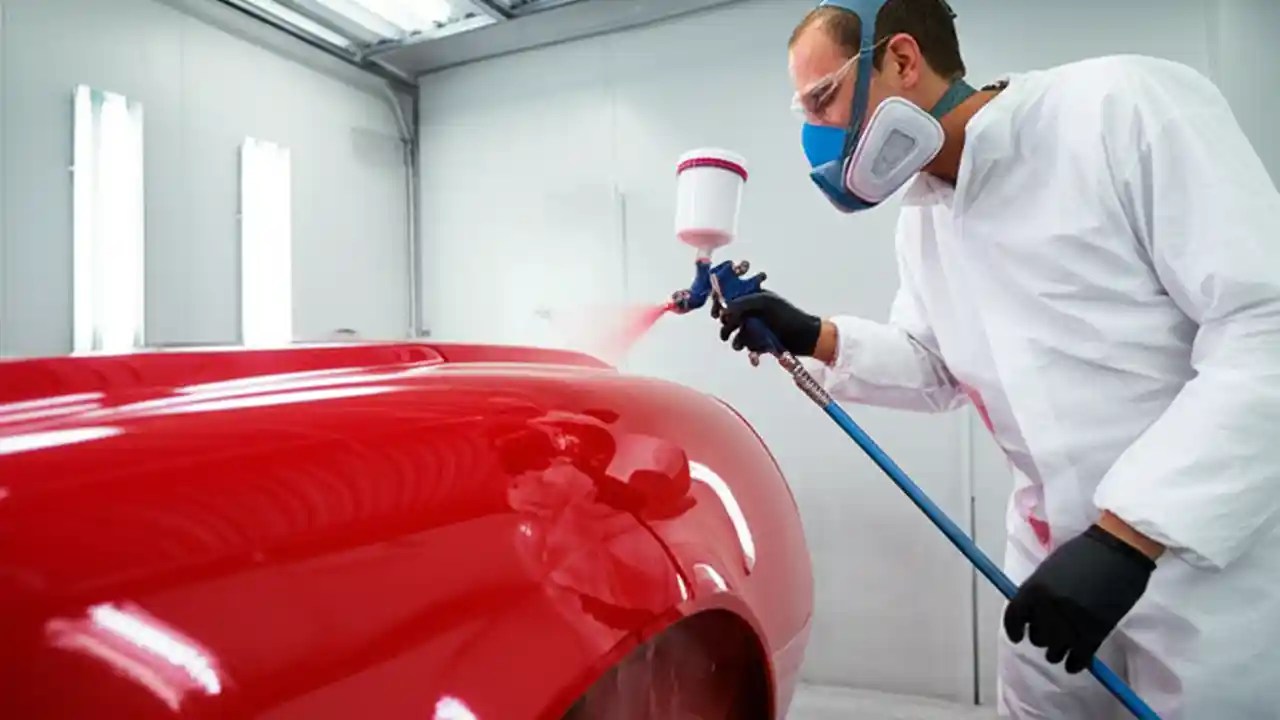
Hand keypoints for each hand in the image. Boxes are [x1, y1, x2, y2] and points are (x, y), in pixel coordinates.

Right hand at [713, 290, 822, 356]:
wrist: (805, 338)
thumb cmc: (788, 316)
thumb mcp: (765, 303)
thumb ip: (742, 303)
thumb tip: (723, 310)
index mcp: (752, 296)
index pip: (728, 296)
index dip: (719, 303)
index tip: (716, 313)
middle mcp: (751, 311)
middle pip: (728, 317)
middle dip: (727, 326)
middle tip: (727, 332)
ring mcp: (754, 327)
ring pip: (735, 334)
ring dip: (736, 340)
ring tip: (741, 345)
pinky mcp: (758, 342)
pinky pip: (747, 346)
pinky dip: (749, 351)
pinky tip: (755, 355)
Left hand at [1003, 524, 1156, 673]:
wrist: (1119, 549)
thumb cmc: (1084, 552)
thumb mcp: (1049, 567)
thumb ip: (1037, 590)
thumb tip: (1029, 612)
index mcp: (1034, 588)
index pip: (1013, 617)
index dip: (1013, 629)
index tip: (1017, 636)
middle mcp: (1048, 608)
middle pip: (1036, 636)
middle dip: (1041, 635)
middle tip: (1050, 632)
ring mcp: (1072, 623)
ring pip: (1054, 651)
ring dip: (1056, 651)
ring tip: (1062, 647)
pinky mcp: (1095, 634)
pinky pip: (1077, 660)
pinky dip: (1074, 664)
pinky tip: (1073, 661)